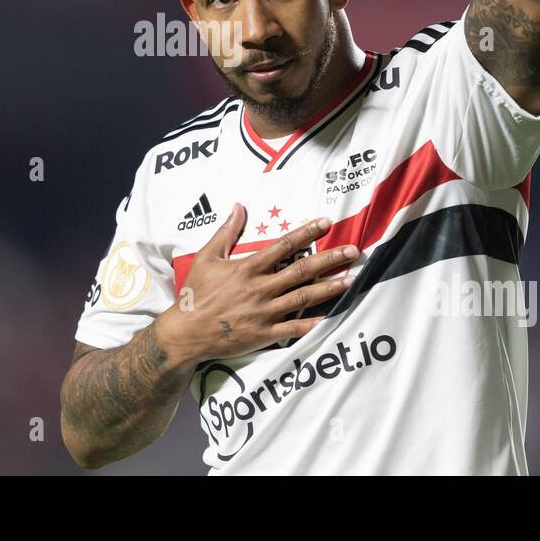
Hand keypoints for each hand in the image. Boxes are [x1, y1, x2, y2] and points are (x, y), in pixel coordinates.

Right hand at [156, 204, 359, 366]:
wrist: (186, 331)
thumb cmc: (196, 292)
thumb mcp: (207, 257)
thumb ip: (226, 232)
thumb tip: (239, 206)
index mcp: (247, 268)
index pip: (283, 245)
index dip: (306, 232)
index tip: (326, 222)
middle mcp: (260, 288)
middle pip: (301, 270)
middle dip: (329, 259)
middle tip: (353, 251)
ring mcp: (264, 312)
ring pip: (304, 297)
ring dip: (330, 288)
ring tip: (352, 279)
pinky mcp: (265, 334)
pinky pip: (295, 329)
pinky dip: (315, 324)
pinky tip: (334, 317)